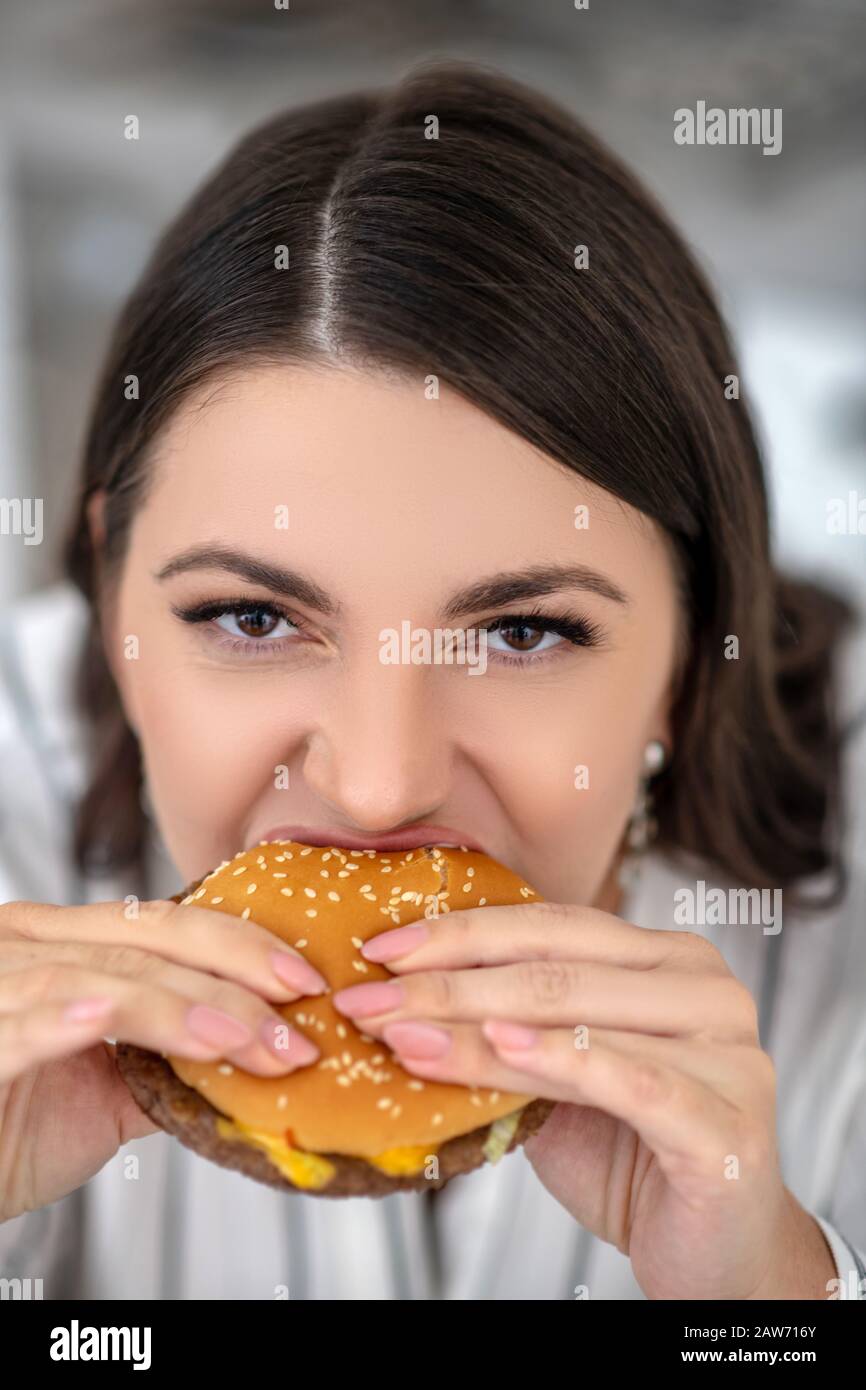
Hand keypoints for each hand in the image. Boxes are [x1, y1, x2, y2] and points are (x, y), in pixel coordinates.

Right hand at [0, 897, 324, 1221]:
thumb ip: (167, 1065)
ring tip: (251, 1041)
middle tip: (300, 1010)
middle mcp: (24, 946)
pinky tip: (116, 1018)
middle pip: (147, 940)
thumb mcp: (102, 1096)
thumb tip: (255, 1060)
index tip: (307, 982)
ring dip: (185, 1009)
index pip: (163, 926)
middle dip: (235, 973)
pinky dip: (74, 1016)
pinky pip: (28, 1020)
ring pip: (104, 977)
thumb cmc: (5, 1130)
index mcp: (58, 944)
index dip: (241, 944)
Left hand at [331, 900, 835, 1299]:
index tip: (380, 951)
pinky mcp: (727, 1120)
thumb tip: (398, 1004)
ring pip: (579, 1016)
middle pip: (556, 967)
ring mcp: (728, 1049)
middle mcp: (708, 987)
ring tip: (402, 1032)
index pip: (553, 926)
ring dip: (475, 1023)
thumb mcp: (553, 1082)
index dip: (462, 932)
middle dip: (448, 982)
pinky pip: (630, 1079)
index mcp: (670, 958)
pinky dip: (560, 1057)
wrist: (710, 1252)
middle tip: (368, 999)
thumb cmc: (629, 1155)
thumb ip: (505, 1034)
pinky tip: (499, 1045)